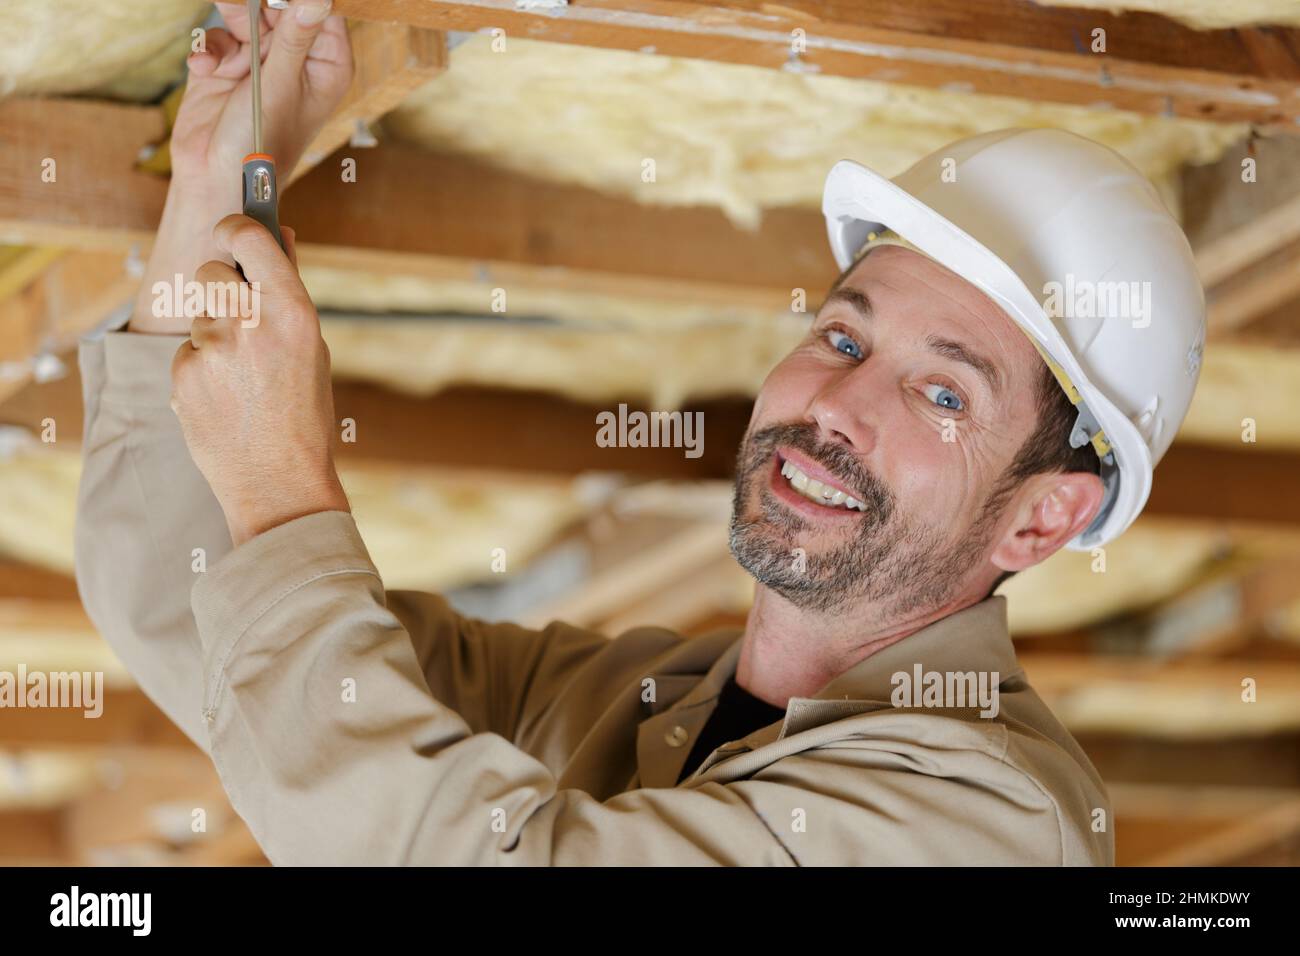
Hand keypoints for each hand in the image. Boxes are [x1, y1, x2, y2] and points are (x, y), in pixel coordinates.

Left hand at [171, 215, 348, 546]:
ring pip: (198, 315)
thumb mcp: (312, 348)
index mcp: (292, 311)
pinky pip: (186, 353)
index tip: (232, 229)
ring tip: (241, 376)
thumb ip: (288, 291)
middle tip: (240, 319)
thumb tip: (280, 235)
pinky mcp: (182, 374)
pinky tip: (225, 398)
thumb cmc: (305, 415)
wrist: (279, 481)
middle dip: (221, 286)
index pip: (249, 237)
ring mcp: (211, 349)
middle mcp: (249, 323)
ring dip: (214, 333)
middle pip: (212, 271)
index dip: (235, 226)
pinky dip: (201, 369)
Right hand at [173, 0, 351, 188]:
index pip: (322, 11)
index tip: (275, 3)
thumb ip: (293, 37)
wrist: (214, 180)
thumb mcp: (278, 86)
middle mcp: (296, 60)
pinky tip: (204, 69)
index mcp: (326, 66)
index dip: (298, 2)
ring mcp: (260, 62)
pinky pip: (218, 38)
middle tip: (242, 13)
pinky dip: (209, 50)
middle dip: (256, 7)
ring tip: (224, 50)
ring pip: (246, 15)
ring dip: (230, 23)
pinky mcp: (227, 66)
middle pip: (280, 6)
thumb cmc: (260, 145)